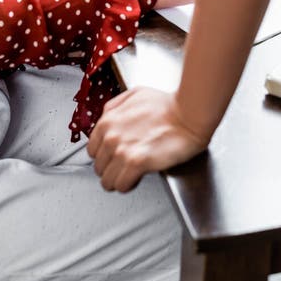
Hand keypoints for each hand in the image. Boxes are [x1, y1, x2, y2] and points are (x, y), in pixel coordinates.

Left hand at [87, 87, 208, 190]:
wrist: (188, 114)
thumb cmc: (168, 105)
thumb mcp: (134, 94)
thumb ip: (115, 106)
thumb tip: (108, 117)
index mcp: (107, 121)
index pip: (92, 150)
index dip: (105, 156)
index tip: (114, 157)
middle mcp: (110, 137)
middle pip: (98, 167)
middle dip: (111, 169)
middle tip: (125, 167)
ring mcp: (122, 151)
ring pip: (107, 181)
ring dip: (118, 180)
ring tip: (131, 175)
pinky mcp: (136, 163)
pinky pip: (122, 186)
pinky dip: (129, 185)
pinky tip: (138, 178)